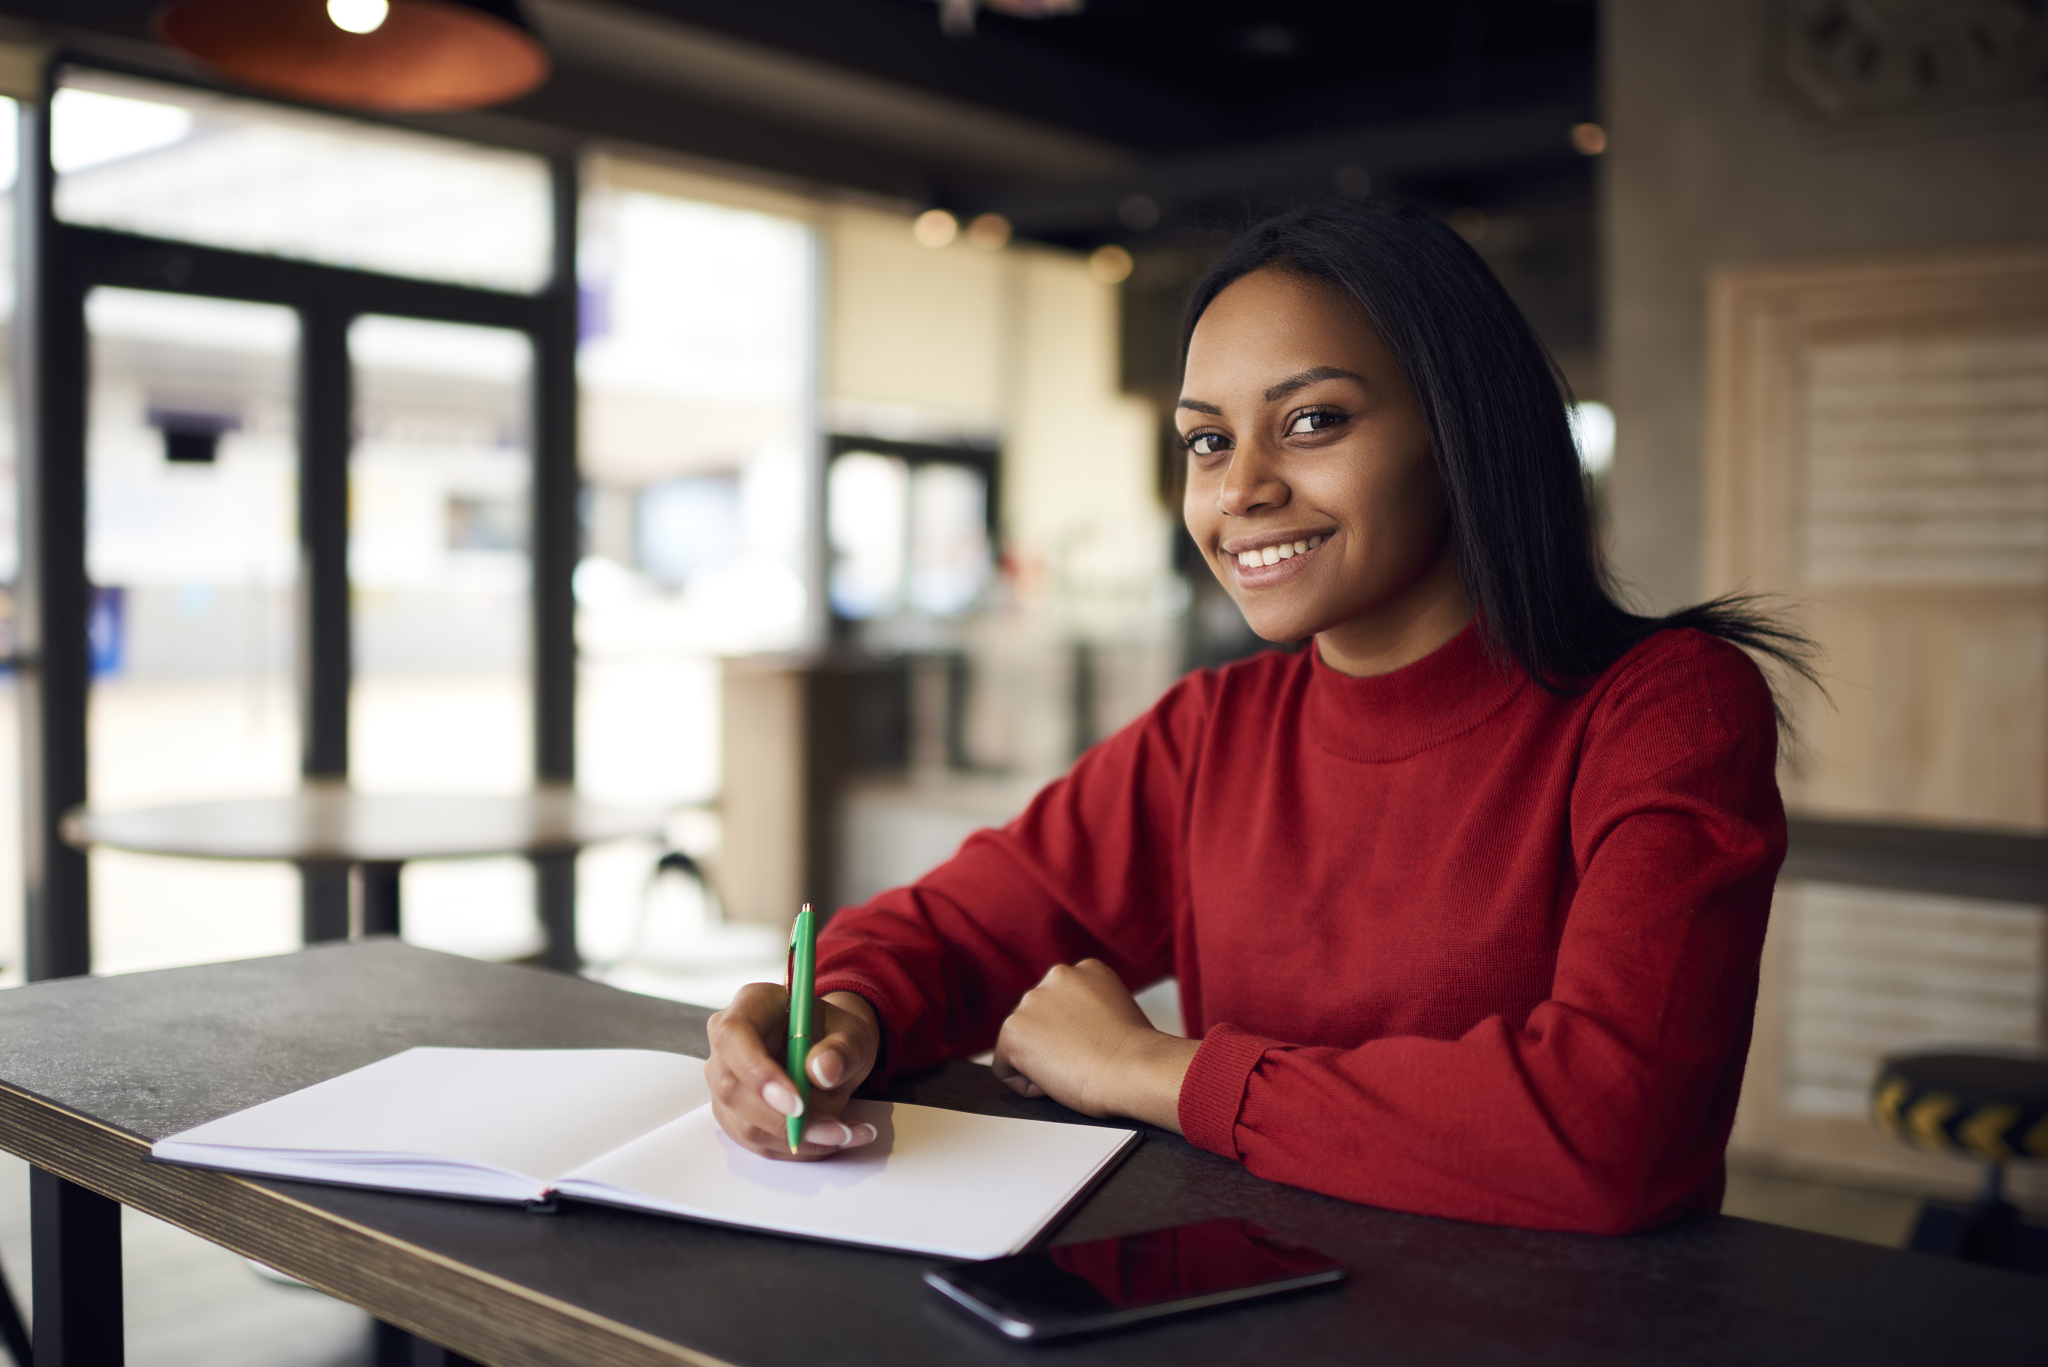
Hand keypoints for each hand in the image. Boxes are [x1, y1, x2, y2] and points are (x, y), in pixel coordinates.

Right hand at [707, 985, 881, 1160]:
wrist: (833, 1052)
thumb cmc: (836, 1034)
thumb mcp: (853, 1033)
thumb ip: (842, 1049)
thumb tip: (822, 1071)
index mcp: (751, 1005)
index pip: (734, 1037)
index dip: (758, 1074)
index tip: (797, 1104)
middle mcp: (728, 1044)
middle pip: (732, 1089)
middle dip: (783, 1121)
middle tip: (835, 1130)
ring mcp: (727, 1082)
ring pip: (746, 1124)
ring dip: (799, 1139)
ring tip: (847, 1133)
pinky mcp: (736, 1115)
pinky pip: (761, 1143)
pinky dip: (801, 1148)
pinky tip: (836, 1137)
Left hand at [991, 960, 1198, 1132]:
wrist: (1135, 1069)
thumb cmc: (1136, 1055)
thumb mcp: (1118, 1013)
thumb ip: (1089, 1012)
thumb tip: (1072, 1034)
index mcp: (1085, 969)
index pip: (1061, 1004)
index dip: (1074, 1034)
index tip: (1092, 1047)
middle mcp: (1055, 976)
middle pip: (1038, 1020)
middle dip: (1053, 1044)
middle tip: (1083, 1062)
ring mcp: (1031, 1002)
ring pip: (1022, 1043)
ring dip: (1040, 1061)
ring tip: (1073, 1069)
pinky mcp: (1013, 1031)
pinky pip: (1005, 1068)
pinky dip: (1025, 1083)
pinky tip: (1055, 1082)